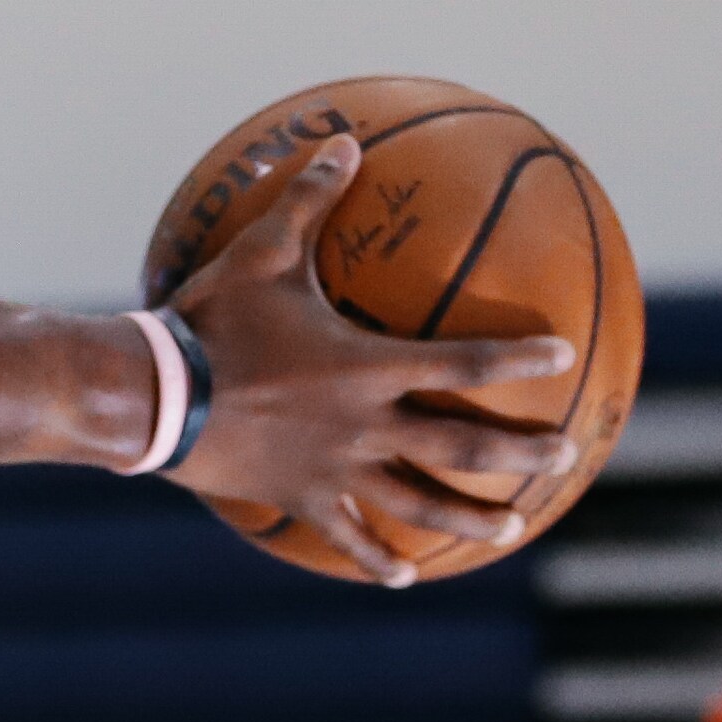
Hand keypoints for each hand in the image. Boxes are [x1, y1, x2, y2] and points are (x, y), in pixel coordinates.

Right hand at [161, 135, 584, 584]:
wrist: (154, 396)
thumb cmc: (210, 320)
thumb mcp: (262, 251)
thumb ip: (309, 199)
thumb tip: (343, 142)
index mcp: (369, 367)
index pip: (464, 362)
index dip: (517, 358)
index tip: (563, 356)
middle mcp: (366, 425)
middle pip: (463, 446)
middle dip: (522, 454)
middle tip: (566, 457)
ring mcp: (337, 469)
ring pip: (419, 503)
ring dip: (469, 518)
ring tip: (511, 528)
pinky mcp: (302, 497)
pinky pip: (348, 535)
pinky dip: (378, 559)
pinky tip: (405, 579)